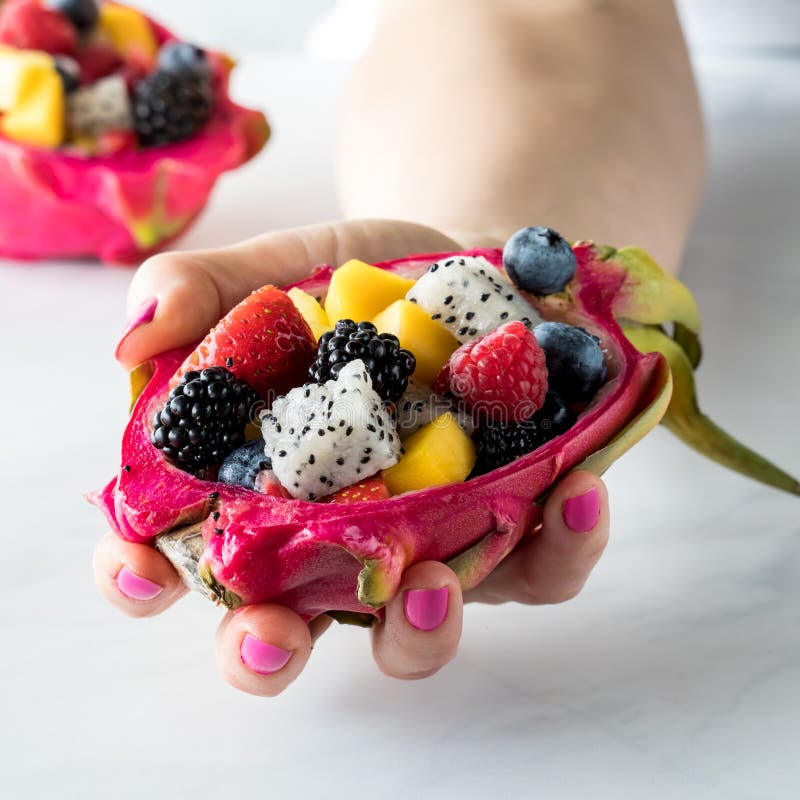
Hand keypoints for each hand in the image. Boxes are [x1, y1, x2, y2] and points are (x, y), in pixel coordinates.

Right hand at [95, 219, 609, 695]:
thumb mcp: (279, 269)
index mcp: (260, 487)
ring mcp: (430, 547)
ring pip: (414, 632)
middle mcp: (337, 540)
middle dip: (266, 652)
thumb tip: (134, 339)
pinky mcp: (519, 535)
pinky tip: (576, 492)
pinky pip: (543, 569)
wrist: (471, 268)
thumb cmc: (361, 281)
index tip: (140, 570)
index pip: (180, 553)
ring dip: (420, 629)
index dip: (142, 576)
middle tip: (273, 637)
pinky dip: (564, 544)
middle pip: (285, 630)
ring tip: (433, 582)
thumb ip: (203, 293)